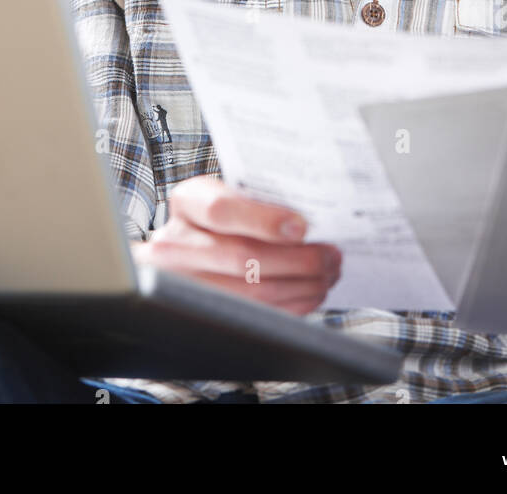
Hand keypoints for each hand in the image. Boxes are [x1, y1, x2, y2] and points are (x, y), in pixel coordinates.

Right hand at [130, 176, 341, 315]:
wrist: (185, 247)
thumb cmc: (216, 215)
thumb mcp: (227, 192)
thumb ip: (259, 198)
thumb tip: (311, 217)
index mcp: (188, 202)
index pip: (221, 209)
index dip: (264, 220)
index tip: (302, 226)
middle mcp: (177, 245)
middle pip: (242, 257)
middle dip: (297, 259)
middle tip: (330, 254)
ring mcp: (186, 284)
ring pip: (252, 291)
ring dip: (300, 285)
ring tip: (327, 272)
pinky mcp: (204, 312)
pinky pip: (255, 313)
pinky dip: (291, 305)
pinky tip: (310, 292)